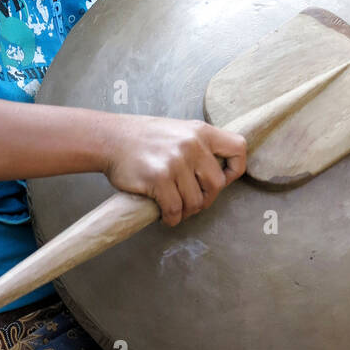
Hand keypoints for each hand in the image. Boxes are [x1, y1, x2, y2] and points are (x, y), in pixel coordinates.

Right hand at [102, 115, 246, 226]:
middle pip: (217, 184)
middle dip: (205, 199)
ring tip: (174, 206)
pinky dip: (171, 218)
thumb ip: (200, 147)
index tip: (222, 179)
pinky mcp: (159, 178)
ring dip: (185, 211)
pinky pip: (175, 209)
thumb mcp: (179, 131)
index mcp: (201, 131)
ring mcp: (175, 161)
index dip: (234, 169)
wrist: (111, 138)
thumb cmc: (145, 138)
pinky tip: (164, 214)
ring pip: (195, 201)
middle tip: (191, 201)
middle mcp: (192, 144)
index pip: (238, 148)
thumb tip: (220, 175)